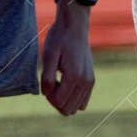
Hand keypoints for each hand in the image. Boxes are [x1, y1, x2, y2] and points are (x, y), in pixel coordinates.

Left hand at [40, 0, 93, 116]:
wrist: (75, 27)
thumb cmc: (59, 39)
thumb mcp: (48, 56)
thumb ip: (46, 77)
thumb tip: (46, 94)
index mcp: (74, 77)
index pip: (59, 103)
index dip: (48, 97)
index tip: (45, 82)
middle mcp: (85, 82)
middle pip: (67, 109)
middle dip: (55, 100)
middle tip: (51, 82)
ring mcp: (90, 82)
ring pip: (74, 108)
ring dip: (63, 98)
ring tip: (57, 81)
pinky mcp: (91, 81)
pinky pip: (82, 102)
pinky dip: (71, 97)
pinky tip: (64, 83)